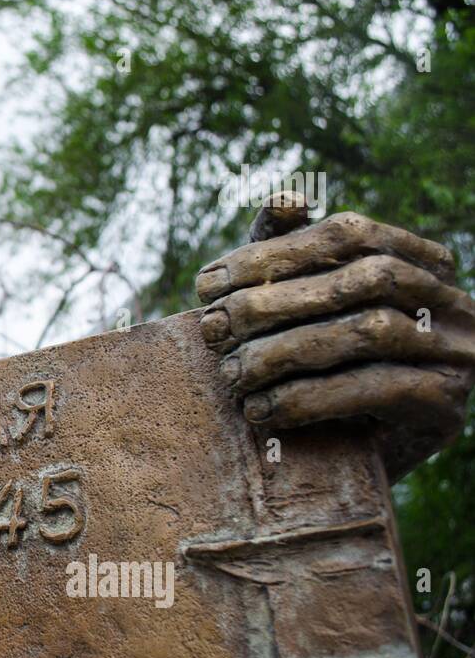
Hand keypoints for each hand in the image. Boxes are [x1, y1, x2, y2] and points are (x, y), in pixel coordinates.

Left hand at [196, 193, 474, 480]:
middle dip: (273, 301)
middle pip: (361, 279)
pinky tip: (260, 410)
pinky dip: (309, 397)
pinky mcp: (444, 406)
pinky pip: (376, 390)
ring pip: (368, 332)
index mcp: (419, 259)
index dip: (272, 253)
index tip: (206, 283)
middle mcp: (448, 300)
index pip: (348, 234)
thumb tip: (285, 199)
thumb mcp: (305, 307)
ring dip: (284, 351)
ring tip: (231, 373)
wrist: (359, 458)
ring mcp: (455, 352)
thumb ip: (293, 252)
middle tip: (211, 328)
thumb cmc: (325, 369)